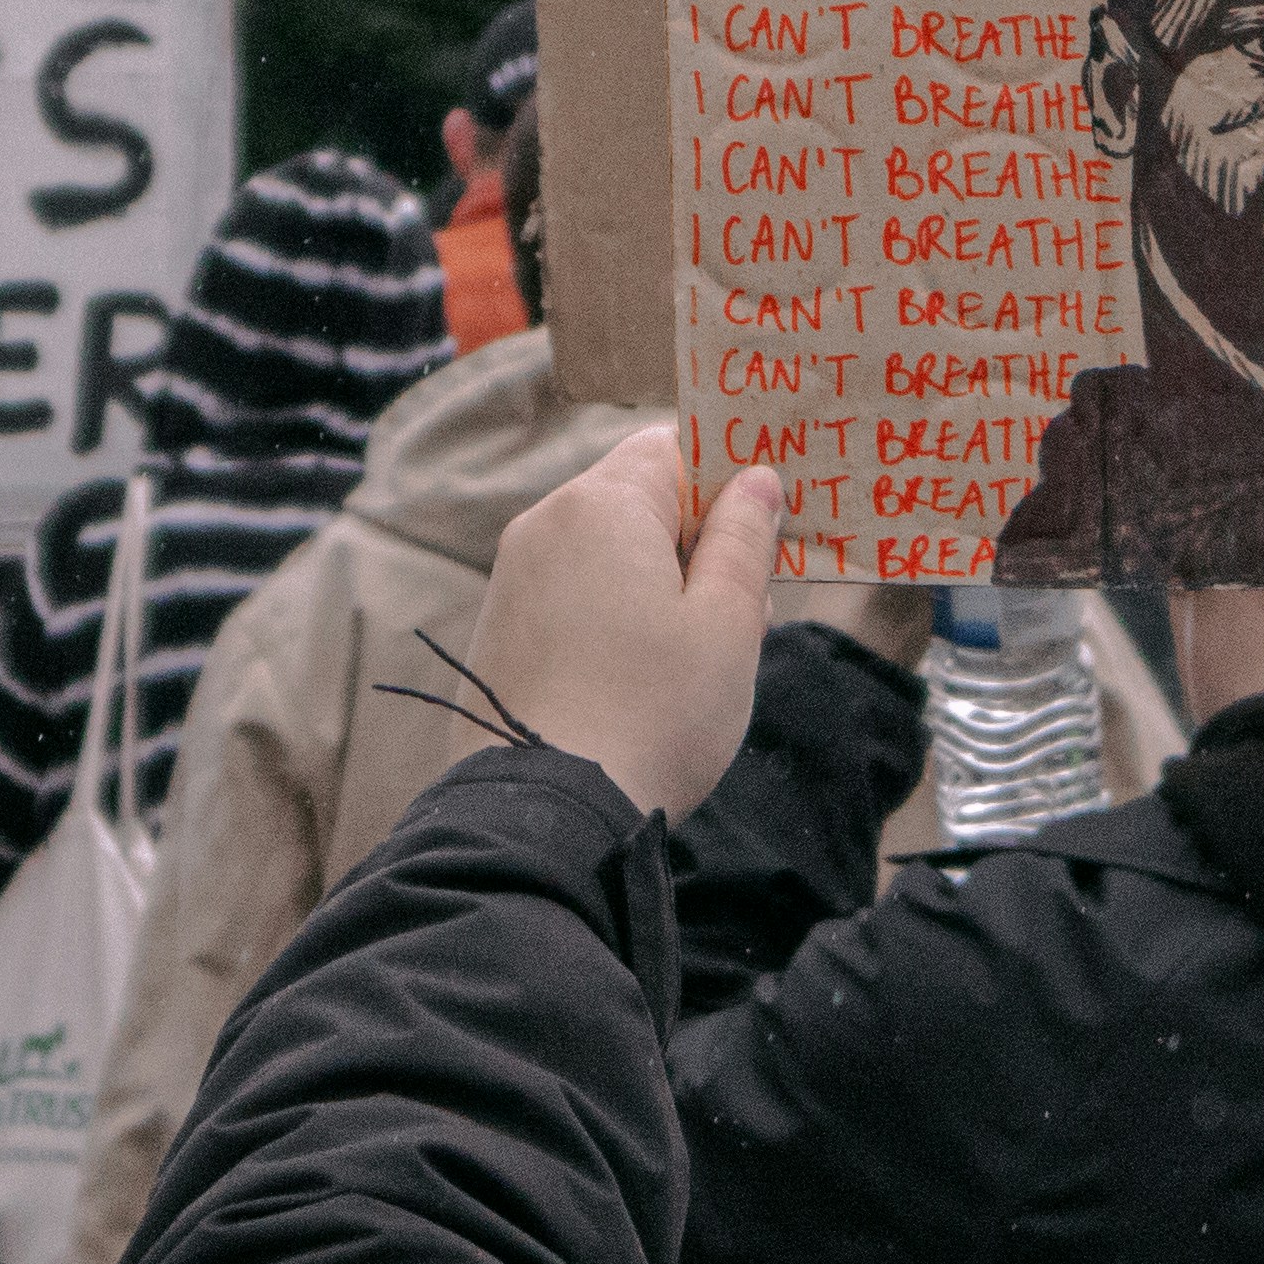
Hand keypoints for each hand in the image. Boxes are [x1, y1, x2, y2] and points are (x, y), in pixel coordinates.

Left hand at [470, 428, 780, 819]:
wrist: (546, 814)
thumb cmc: (653, 714)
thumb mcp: (726, 625)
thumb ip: (744, 540)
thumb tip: (756, 478)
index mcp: (602, 504)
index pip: (673, 448)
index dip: (727, 481)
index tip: (763, 534)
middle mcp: (544, 524)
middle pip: (639, 502)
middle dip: (698, 545)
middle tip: (744, 616)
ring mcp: (513, 579)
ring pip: (608, 554)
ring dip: (660, 588)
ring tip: (697, 663)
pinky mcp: (500, 630)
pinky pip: (572, 596)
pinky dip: (614, 619)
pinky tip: (642, 683)